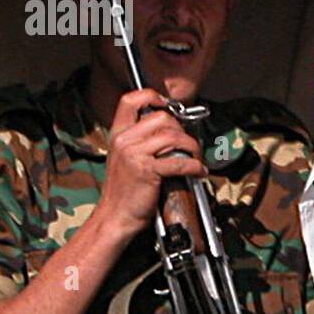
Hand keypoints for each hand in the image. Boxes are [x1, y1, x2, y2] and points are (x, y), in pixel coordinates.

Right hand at [96, 88, 206, 240]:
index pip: (130, 100)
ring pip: (174, 137)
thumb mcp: (125, 158)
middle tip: (188, 144)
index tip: (168, 105)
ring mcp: (134, 154)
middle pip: (162, 118)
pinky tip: (198, 171)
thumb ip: (141, 141)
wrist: (115, 217)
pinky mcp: (147, 170)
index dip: (152, 96)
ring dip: (192, 147)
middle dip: (182, 130)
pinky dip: (195, 166)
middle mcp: (124, 140)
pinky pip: (180, 161)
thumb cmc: (124, 191)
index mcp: (118, 134)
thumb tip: (171, 130)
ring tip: (196, 158)